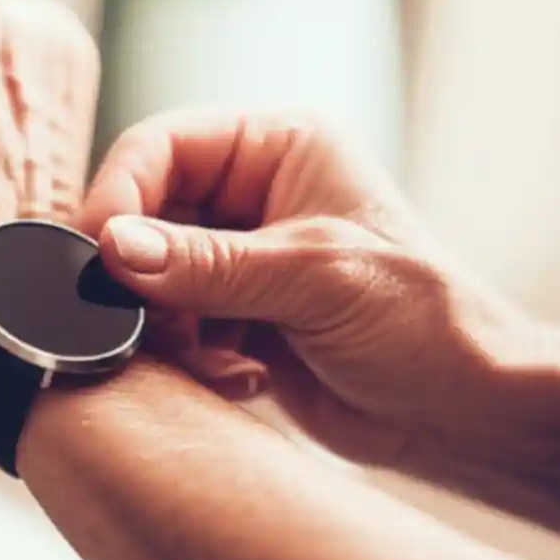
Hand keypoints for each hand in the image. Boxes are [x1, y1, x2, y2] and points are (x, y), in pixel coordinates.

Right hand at [77, 109, 559, 469]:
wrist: (462, 413)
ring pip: (148, 279)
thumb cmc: (424, 320)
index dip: (121, 194)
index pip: (163, 146)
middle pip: (145, 215)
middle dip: (142, 275)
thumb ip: (208, 263)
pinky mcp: (232, 319)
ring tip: (212, 357)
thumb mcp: (315, 277)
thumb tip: (113, 247)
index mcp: (276, 148)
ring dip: (166, 326)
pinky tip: (242, 377)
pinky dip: (189, 358)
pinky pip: (169, 329)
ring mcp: (238, 260)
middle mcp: (250, 196)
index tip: (97, 253)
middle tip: (150, 322)